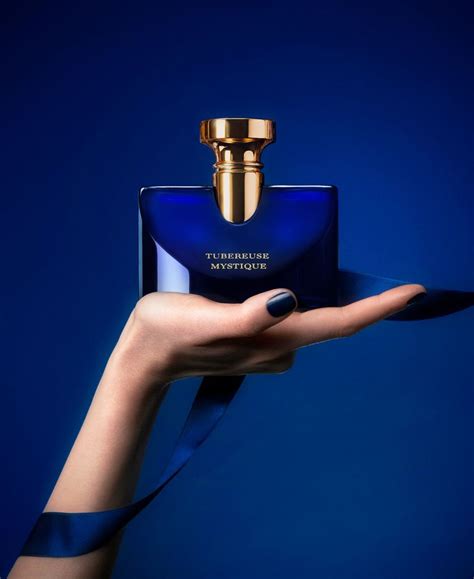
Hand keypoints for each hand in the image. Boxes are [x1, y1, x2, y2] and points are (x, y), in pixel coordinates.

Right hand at [112, 284, 425, 392]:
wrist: (144, 357)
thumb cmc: (169, 334)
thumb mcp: (205, 320)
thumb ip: (248, 316)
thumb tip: (290, 301)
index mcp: (275, 339)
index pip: (340, 323)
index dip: (379, 308)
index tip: (414, 291)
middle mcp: (279, 345)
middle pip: (334, 320)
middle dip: (362, 298)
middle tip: (378, 269)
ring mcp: (267, 344)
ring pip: (311, 315)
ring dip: (326, 292)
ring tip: (327, 258)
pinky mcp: (254, 337)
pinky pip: (290, 315)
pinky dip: (298, 295)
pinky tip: (286, 274)